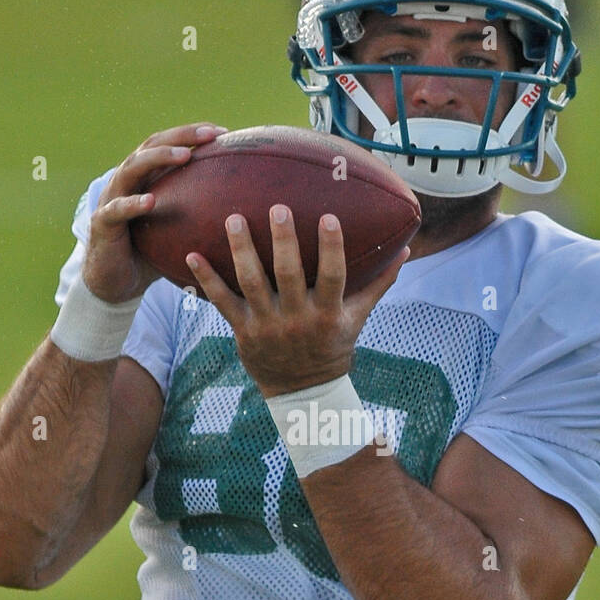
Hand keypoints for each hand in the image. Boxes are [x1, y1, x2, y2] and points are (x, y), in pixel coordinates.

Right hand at [83, 122, 227, 302]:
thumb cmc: (150, 253)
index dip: (192, 134)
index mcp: (144, 178)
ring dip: (158, 158)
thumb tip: (244, 213)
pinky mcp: (102, 224)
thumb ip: (199, 215)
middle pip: (150, 146)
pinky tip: (150, 201)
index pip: (167, 145)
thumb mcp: (177, 229)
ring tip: (184, 156)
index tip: (223, 132)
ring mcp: (112, 199)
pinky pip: (116, 210)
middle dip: (180, 136)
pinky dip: (132, 203)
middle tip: (209, 135)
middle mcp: (127, 181)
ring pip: (131, 169)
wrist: (115, 282)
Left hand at [185, 205, 408, 397]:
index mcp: (328, 313)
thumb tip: (406, 249)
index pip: (333, 276)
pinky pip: (222, 302)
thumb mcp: (358, 318)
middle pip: (288, 274)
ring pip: (251, 282)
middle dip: (282, 241)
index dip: (331, 248)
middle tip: (277, 207)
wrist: (303, 391)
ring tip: (232, 218)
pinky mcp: (243, 331)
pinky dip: (206, 279)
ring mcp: (268, 325)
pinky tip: (192, 253)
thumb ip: (378, 283)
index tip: (328, 218)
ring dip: (241, 250)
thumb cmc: (334, 347)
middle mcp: (297, 318)